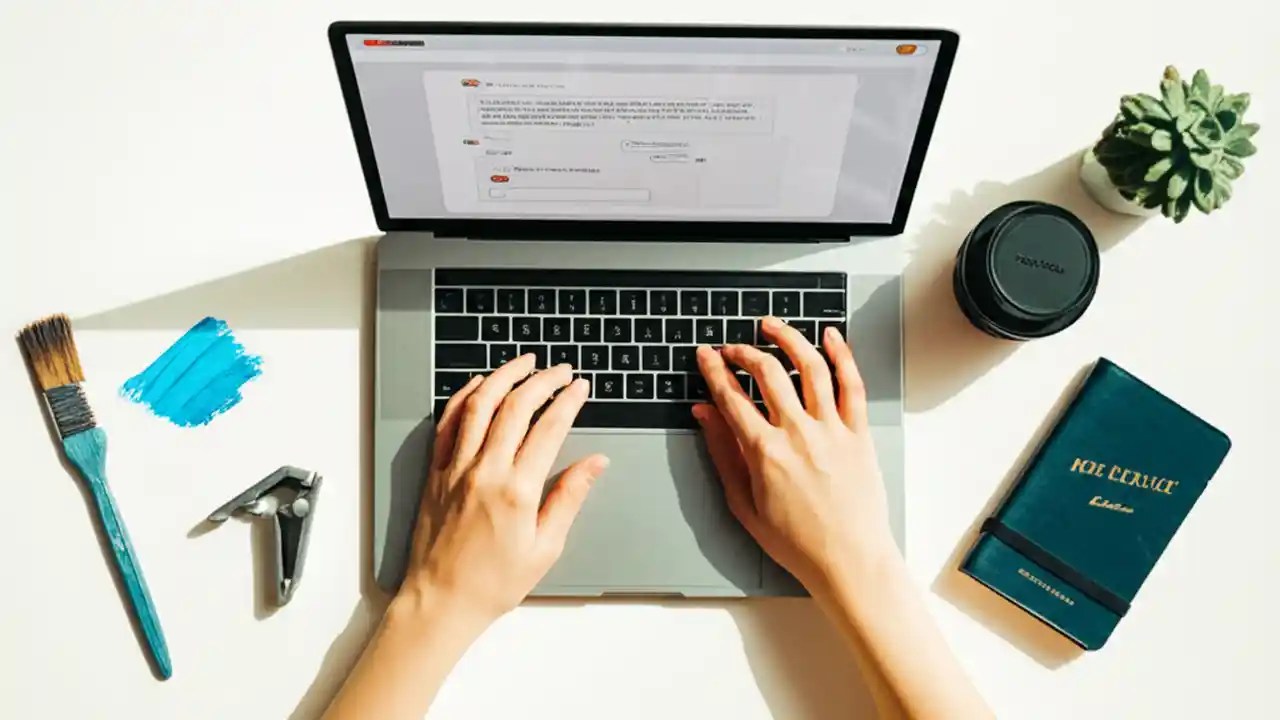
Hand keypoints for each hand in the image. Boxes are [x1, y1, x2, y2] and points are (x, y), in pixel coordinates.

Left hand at [400, 356, 607, 624]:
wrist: (440, 601)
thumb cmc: (493, 583)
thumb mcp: (545, 547)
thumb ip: (569, 498)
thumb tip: (595, 463)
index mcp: (517, 491)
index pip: (549, 429)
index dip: (568, 401)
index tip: (581, 387)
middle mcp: (485, 472)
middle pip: (516, 407)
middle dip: (543, 381)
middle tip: (561, 370)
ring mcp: (456, 468)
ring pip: (480, 405)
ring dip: (503, 376)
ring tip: (524, 363)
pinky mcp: (436, 472)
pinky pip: (448, 423)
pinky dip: (464, 397)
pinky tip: (478, 385)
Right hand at [694, 317, 895, 593]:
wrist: (849, 559)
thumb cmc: (797, 541)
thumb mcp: (743, 502)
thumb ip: (723, 453)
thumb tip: (704, 415)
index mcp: (765, 452)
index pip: (731, 397)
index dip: (713, 371)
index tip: (705, 356)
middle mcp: (799, 433)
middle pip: (767, 372)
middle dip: (743, 352)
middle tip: (733, 348)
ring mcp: (832, 430)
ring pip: (810, 366)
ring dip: (789, 338)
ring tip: (772, 327)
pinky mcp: (859, 433)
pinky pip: (852, 384)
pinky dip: (842, 355)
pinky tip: (831, 337)